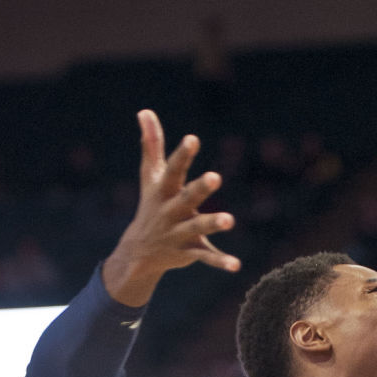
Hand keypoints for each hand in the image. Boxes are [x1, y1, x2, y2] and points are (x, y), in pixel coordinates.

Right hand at [103, 112, 239, 304]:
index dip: (183, 155)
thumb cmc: (152, 204)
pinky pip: (206, 257)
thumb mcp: (150, 176)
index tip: (193, 139)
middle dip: (200, 188)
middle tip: (215, 177)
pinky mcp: (189, 252)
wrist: (139, 251)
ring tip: (229, 220)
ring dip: (213, 223)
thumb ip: (152, 144)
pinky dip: (221, 262)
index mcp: (164, 191)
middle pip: (187, 198)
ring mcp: (180, 233)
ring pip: (198, 227)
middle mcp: (172, 211)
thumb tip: (145, 111)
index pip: (173, 170)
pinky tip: (236, 266)